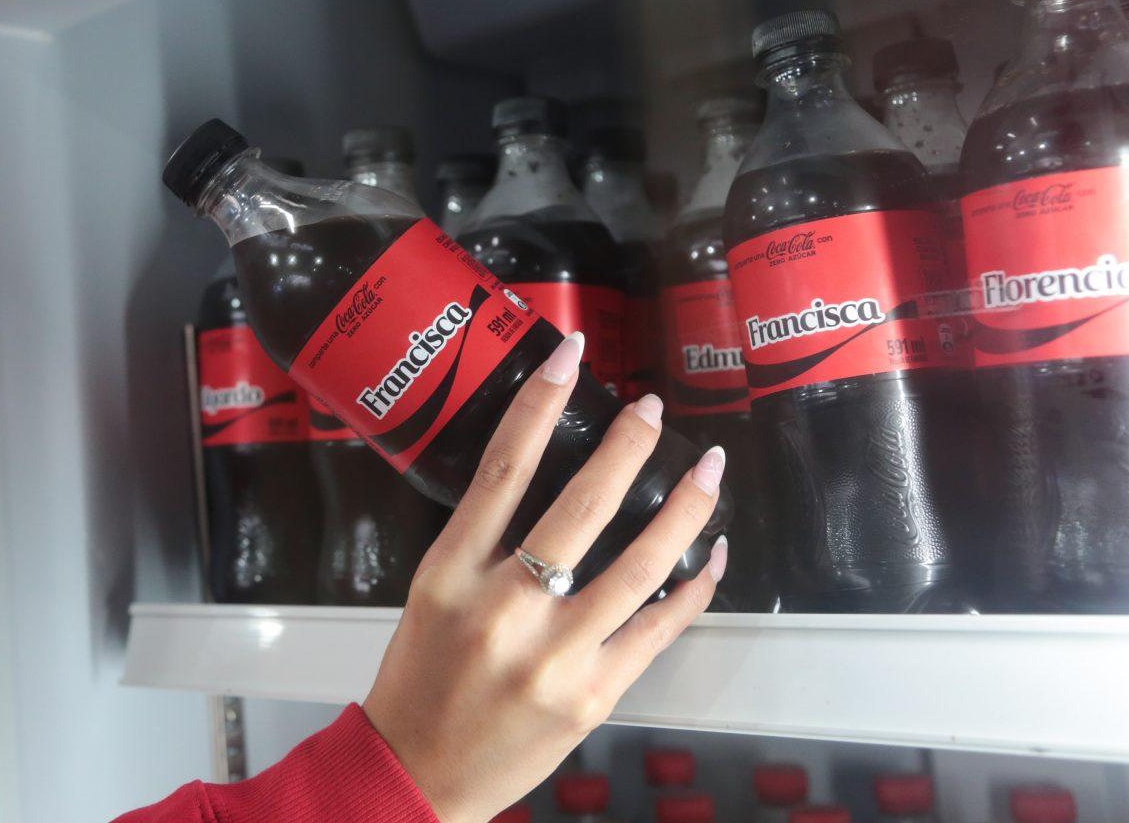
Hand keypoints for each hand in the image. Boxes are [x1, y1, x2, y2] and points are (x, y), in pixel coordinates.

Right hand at [362, 331, 727, 822]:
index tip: (571, 354)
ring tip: (708, 469)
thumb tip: (548, 484)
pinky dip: (693, 586)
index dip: (542, 402)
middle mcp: (503, 607)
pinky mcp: (592, 693)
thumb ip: (482, 544)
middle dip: (628, 445)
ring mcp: (553, 653)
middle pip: (582, 505)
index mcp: (451, 572)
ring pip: (639, 563)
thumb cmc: (420, 682)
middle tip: (652, 408)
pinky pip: (658, 626)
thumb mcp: (431, 597)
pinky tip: (712, 554)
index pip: (504, 468)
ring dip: (684, 508)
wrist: (416, 774)